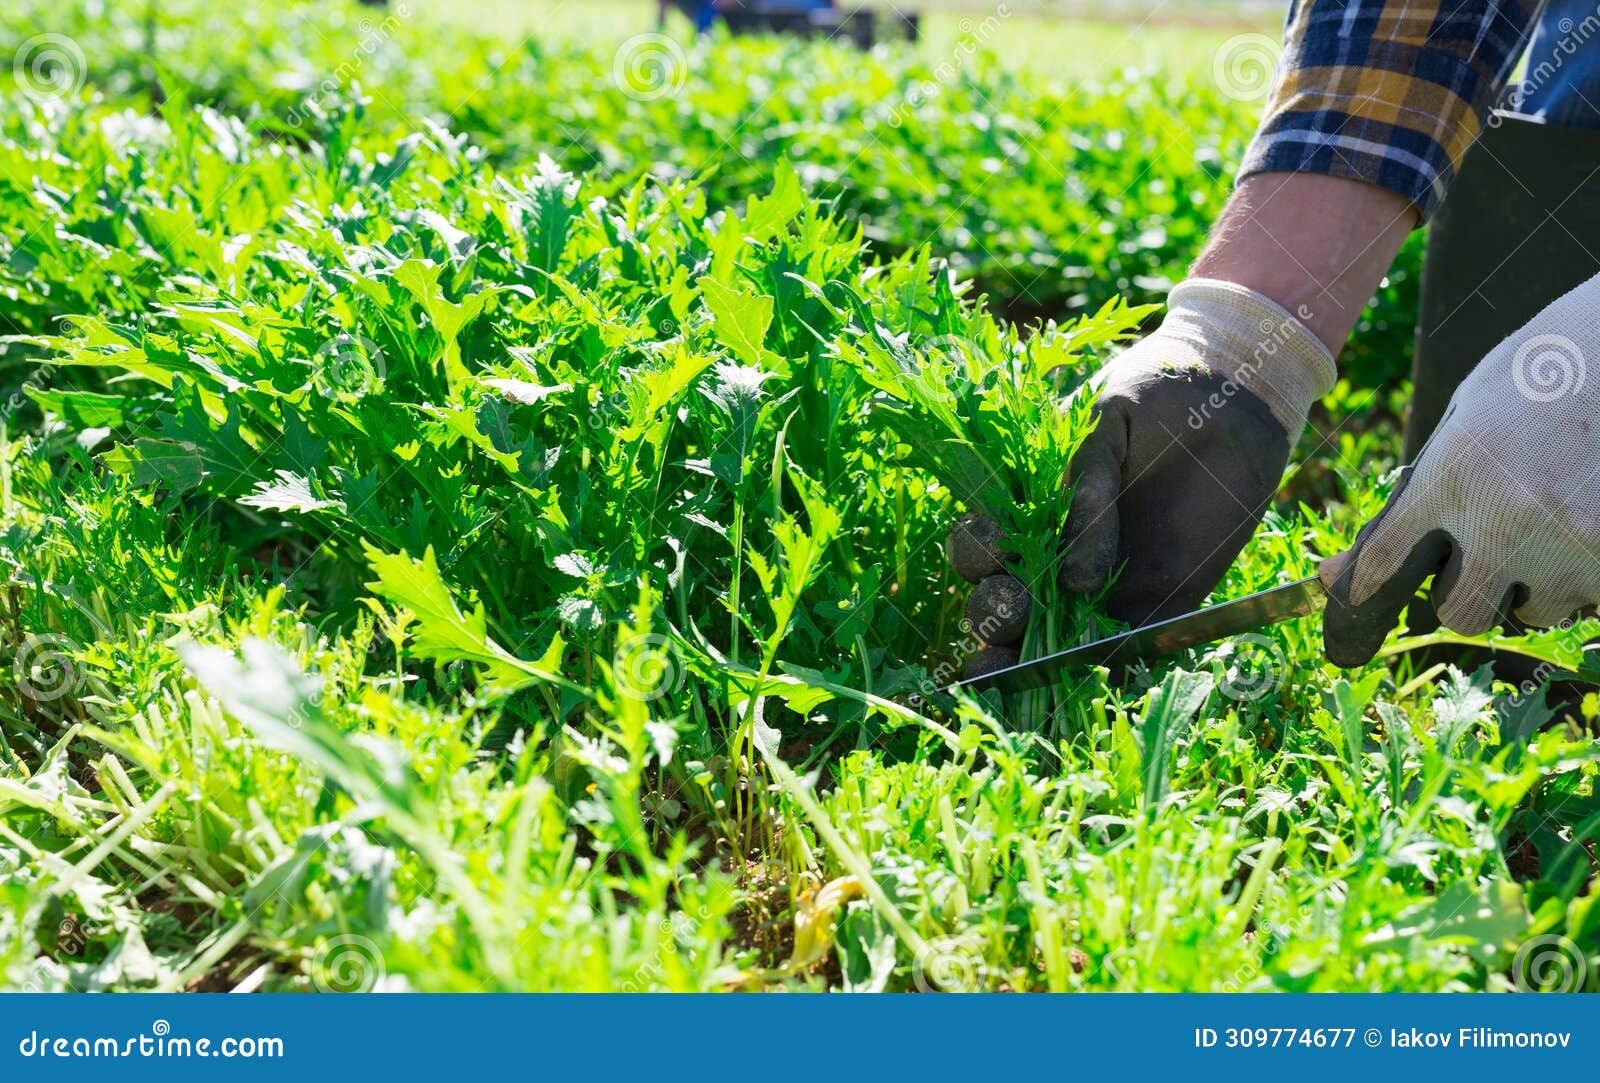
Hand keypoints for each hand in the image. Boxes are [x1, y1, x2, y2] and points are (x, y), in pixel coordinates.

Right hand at [950, 279, 1334, 677]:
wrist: (1237, 389)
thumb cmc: (1157, 392)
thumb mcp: (1108, 425)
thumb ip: (1087, 491)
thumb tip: (1075, 580)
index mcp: (1032, 507)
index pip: (984, 547)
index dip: (975, 563)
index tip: (990, 564)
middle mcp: (1059, 554)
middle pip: (1007, 601)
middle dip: (995, 616)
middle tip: (1012, 608)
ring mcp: (1109, 584)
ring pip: (1057, 637)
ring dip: (1031, 661)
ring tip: (1018, 671)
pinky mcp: (1163, 604)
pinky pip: (1131, 648)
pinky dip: (1110, 670)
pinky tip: (1093, 683)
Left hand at [1325, 273, 1599, 665]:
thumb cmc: (1542, 375)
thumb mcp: (1467, 414)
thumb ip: (1427, 484)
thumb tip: (1363, 555)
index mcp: (1452, 473)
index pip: (1384, 560)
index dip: (1368, 582)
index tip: (1364, 590)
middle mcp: (1502, 516)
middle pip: (1460, 613)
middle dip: (1466, 595)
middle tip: (1484, 563)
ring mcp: (1566, 541)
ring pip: (1534, 610)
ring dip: (1536, 584)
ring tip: (1553, 525)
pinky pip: (1590, 598)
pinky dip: (1587, 575)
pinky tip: (1588, 524)